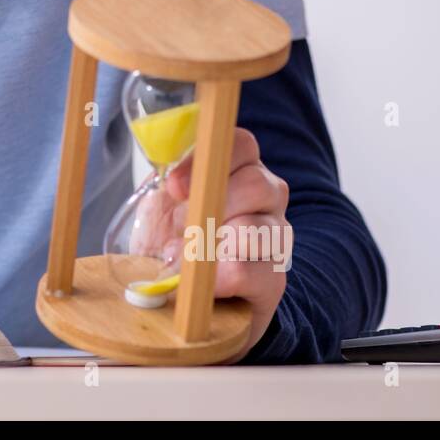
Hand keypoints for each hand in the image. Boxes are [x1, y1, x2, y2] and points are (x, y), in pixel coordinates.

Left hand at [147, 127, 292, 363]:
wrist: (188, 295)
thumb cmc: (176, 240)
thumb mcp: (163, 204)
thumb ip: (168, 182)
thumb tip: (167, 178)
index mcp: (241, 169)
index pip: (242, 144)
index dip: (205, 161)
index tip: (174, 186)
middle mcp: (269, 198)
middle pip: (256, 184)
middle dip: (207, 207)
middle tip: (179, 226)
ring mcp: (277, 237)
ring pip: (254, 229)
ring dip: (208, 245)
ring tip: (186, 255)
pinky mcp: (274, 279)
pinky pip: (247, 271)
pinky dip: (213, 277)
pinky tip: (199, 282)